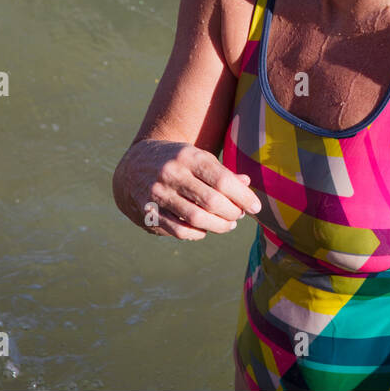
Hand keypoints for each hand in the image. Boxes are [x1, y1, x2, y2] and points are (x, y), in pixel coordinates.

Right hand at [114, 140, 261, 239]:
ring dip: (218, 226)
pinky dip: (197, 234)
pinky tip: (204, 230)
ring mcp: (157, 194)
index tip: (256, 207)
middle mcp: (171, 174)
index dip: (243, 196)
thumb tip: (247, 184)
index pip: (223, 180)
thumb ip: (223, 172)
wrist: (133, 166)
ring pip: (196, 218)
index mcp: (188, 156)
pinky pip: (179, 231)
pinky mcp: (148, 212)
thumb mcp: (198, 158)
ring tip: (228, 225)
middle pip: (211, 201)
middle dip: (232, 213)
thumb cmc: (177, 162)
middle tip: (239, 216)